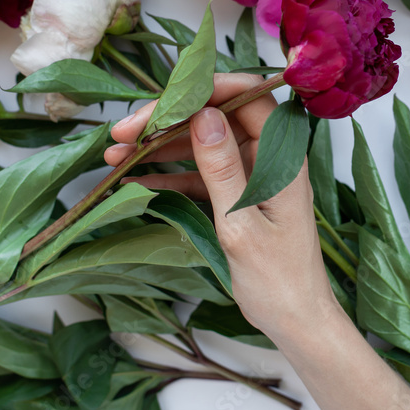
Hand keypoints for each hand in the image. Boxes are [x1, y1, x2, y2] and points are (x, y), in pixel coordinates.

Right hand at [104, 73, 338, 340]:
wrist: (295, 319)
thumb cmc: (278, 278)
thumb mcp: (241, 224)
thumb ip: (222, 169)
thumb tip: (205, 116)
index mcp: (281, 156)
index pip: (246, 98)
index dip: (205, 89)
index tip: (161, 100)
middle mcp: (267, 156)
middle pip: (216, 117)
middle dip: (169, 119)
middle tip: (123, 131)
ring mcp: (251, 173)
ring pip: (201, 143)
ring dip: (159, 147)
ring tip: (114, 153)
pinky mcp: (235, 193)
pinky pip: (198, 173)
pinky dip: (166, 175)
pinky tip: (131, 179)